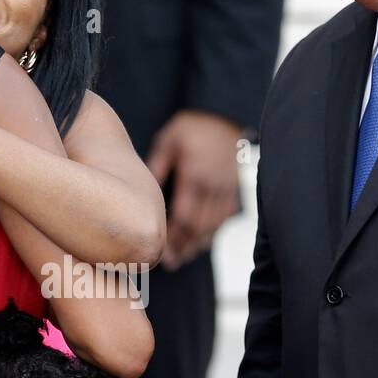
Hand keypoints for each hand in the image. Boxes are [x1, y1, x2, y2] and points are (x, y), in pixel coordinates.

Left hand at [145, 109, 242, 269]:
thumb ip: (156, 166)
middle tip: (169, 262)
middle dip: (184, 247)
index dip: (173, 238)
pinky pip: (224, 219)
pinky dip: (211, 233)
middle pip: (199, 228)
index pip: (184, 217)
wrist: (226, 115)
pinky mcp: (234, 191)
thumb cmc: (193, 127)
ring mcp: (227, 190)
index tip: (162, 252)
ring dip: (198, 245)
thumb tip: (143, 192)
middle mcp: (213, 187)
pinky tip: (199, 242)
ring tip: (182, 257)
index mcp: (195, 176)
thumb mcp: (169, 139)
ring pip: (213, 227)